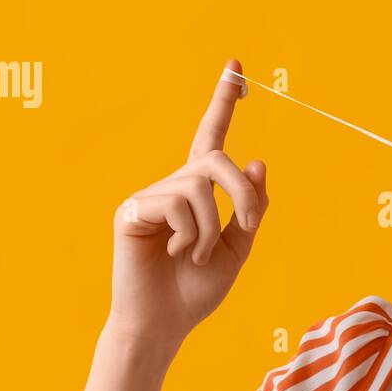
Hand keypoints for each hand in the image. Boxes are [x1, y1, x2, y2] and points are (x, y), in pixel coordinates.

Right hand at [106, 58, 268, 350]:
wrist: (164, 324)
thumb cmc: (195, 290)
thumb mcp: (238, 248)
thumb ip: (250, 208)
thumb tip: (258, 160)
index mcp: (197, 191)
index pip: (212, 136)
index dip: (223, 101)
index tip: (236, 66)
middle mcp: (173, 185)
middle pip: (217, 159)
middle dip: (243, 190)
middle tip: (248, 223)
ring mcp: (150, 195)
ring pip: (201, 184)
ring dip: (213, 227)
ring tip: (198, 255)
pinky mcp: (132, 209)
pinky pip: (179, 203)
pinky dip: (192, 234)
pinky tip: (175, 254)